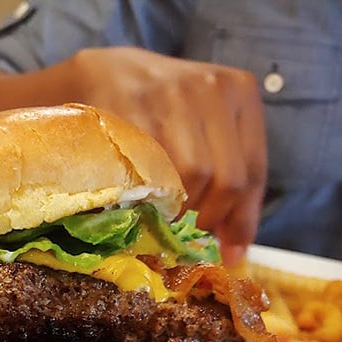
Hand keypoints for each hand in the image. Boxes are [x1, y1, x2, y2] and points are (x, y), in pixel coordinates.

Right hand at [69, 47, 266, 262]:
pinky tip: (144, 203)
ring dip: (178, 208)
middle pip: (226, 178)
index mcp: (240, 92)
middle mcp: (210, 89)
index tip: (228, 250)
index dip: (241, 219)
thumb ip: (227, 182)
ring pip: (190, 176)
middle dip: (209, 216)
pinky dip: (149, 198)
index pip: (253, 170)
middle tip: (189, 231)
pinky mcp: (133, 109)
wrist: (105, 73)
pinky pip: (150, 171)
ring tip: (165, 214)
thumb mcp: (205, 130)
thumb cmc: (162, 110)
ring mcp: (170, 97)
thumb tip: (233, 251)